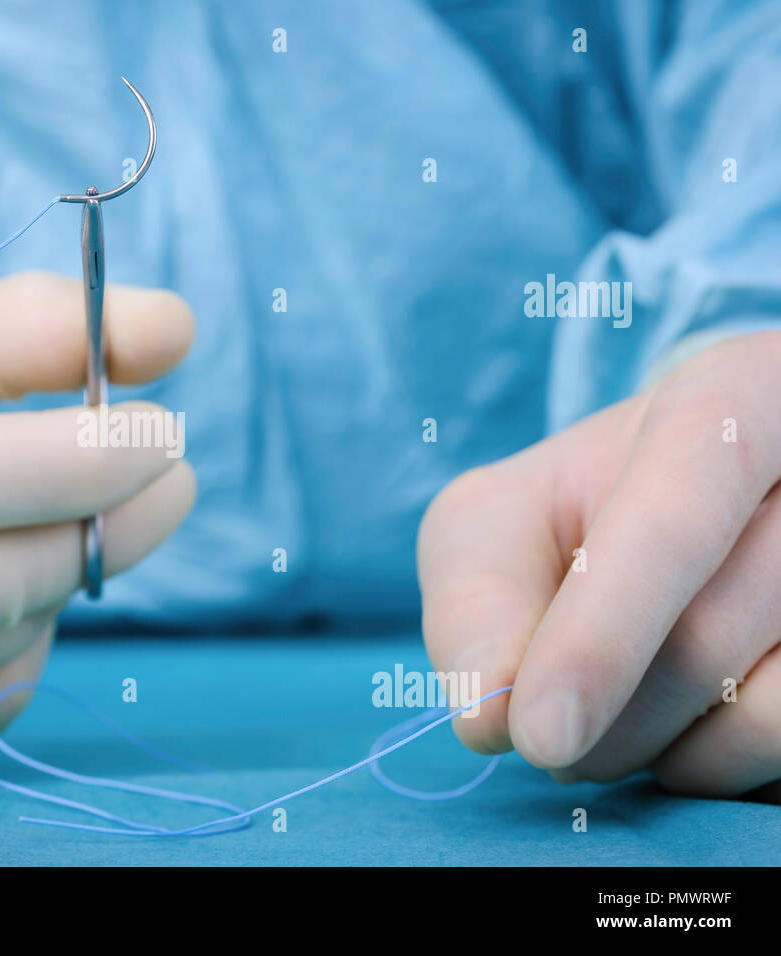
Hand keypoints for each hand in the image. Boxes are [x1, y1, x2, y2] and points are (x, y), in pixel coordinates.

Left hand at [419, 329, 780, 801]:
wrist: (699, 505)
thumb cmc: (585, 508)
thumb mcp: (502, 518)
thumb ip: (476, 600)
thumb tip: (488, 717)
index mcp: (733, 401)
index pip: (670, 523)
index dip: (597, 637)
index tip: (536, 735)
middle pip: (704, 636)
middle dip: (599, 711)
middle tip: (542, 730)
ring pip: (760, 706)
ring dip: (648, 747)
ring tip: (603, 720)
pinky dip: (711, 766)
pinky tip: (678, 735)